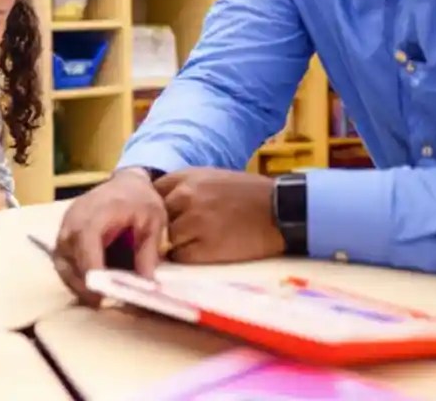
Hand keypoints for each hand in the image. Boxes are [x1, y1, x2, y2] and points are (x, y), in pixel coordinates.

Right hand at [53, 168, 167, 305]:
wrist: (126, 182)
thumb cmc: (140, 200)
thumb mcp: (153, 222)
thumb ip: (148, 252)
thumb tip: (146, 285)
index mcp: (95, 213)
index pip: (85, 244)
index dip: (91, 272)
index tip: (103, 296)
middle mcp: (72, 221)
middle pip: (67, 259)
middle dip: (81, 285)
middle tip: (101, 304)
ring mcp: (65, 228)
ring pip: (61, 264)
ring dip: (76, 283)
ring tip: (97, 299)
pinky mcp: (64, 236)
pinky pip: (63, 261)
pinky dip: (75, 276)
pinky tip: (92, 287)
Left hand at [155, 168, 284, 263]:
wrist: (283, 210)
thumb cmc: (250, 195)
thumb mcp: (212, 179)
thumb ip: (185, 188)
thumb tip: (159, 204)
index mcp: (187, 177)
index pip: (151, 193)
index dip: (154, 207)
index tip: (159, 217)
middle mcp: (186, 197)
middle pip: (156, 218)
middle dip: (162, 227)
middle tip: (173, 235)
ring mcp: (194, 222)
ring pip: (165, 239)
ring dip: (174, 245)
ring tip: (194, 243)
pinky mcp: (205, 247)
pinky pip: (180, 257)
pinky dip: (187, 258)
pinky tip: (204, 253)